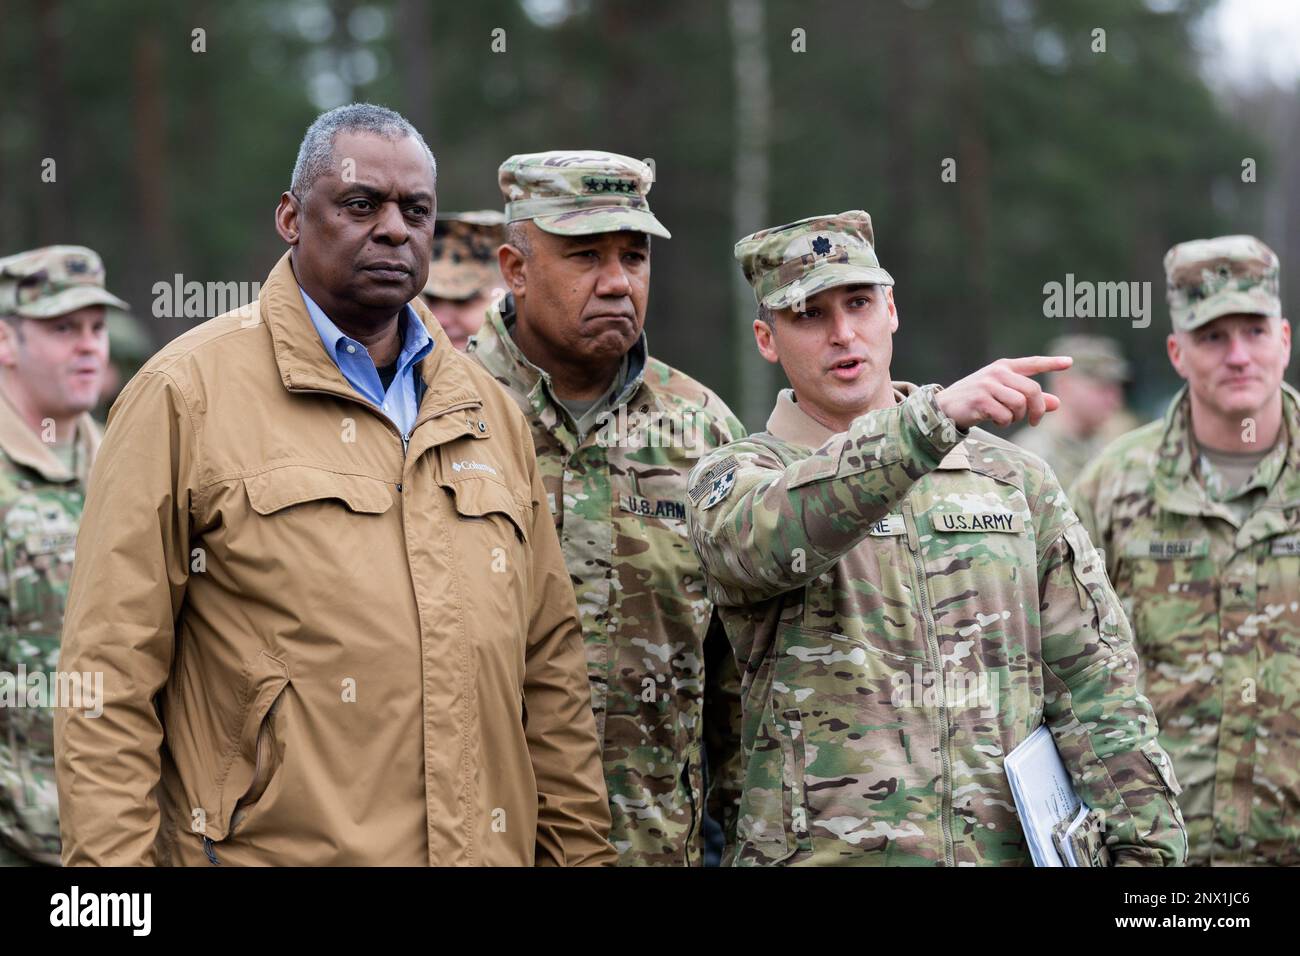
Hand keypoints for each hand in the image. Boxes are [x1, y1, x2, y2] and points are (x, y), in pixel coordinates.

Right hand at [934, 356, 1071, 428]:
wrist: (944, 407)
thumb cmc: (977, 400)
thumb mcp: (1003, 396)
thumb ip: (1030, 399)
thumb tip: (1057, 403)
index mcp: (1004, 367)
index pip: (1032, 363)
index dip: (1051, 363)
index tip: (1070, 362)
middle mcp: (997, 373)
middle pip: (1032, 390)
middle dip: (1037, 409)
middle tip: (1034, 421)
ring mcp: (988, 385)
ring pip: (1019, 404)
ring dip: (1017, 417)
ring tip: (1007, 419)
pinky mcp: (980, 399)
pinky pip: (1004, 415)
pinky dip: (1004, 422)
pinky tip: (995, 421)